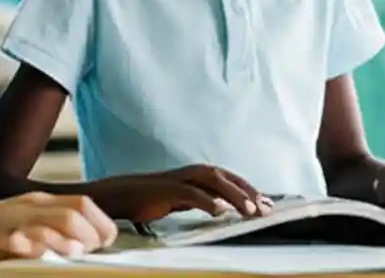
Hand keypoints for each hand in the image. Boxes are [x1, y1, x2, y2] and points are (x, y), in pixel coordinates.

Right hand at [0, 192, 116, 273]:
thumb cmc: (4, 230)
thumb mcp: (36, 222)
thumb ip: (63, 227)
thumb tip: (99, 238)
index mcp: (45, 203)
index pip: (82, 204)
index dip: (100, 221)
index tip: (108, 240)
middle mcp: (30, 208)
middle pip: (68, 214)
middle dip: (87, 232)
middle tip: (91, 249)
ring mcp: (10, 223)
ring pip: (41, 225)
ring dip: (62, 239)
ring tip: (74, 251)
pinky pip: (11, 241)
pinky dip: (25, 246)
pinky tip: (34, 253)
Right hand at [96, 164, 270, 222]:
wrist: (117, 196)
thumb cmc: (149, 199)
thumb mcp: (181, 201)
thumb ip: (201, 201)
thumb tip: (223, 208)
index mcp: (196, 175)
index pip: (229, 179)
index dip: (249, 190)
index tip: (267, 204)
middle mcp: (191, 173)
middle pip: (226, 177)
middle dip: (248, 191)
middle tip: (266, 208)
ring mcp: (179, 179)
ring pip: (213, 181)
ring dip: (233, 194)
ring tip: (250, 210)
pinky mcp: (166, 189)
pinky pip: (190, 194)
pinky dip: (207, 201)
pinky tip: (220, 211)